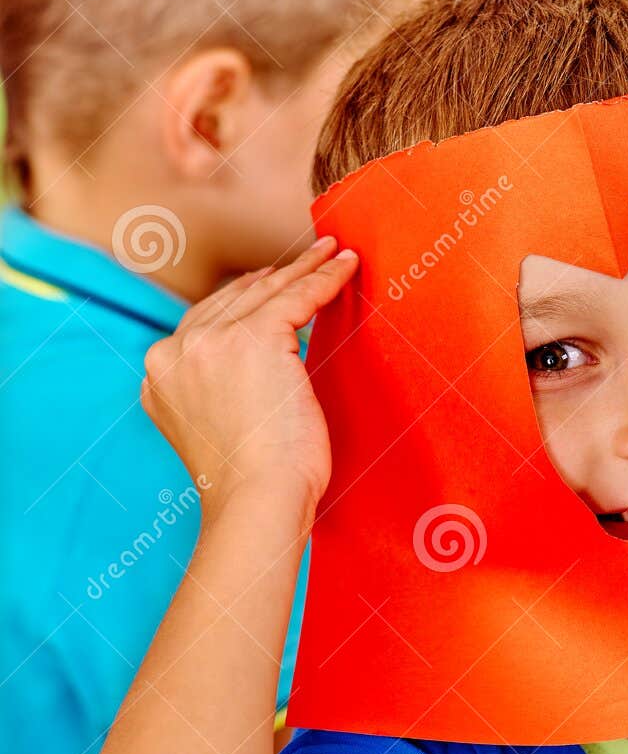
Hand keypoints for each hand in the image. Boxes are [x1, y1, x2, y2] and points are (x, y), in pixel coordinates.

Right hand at [141, 236, 357, 516]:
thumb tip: (246, 369)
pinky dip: (325, 278)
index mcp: (158, 376)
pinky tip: (344, 266)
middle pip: (233, 300)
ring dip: (303, 267)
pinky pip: (297, 296)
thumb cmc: (249, 483)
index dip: (241, 298)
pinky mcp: (254, 339)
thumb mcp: (211, 428)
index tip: (270, 282)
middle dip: (275, 276)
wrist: (257, 501)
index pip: (204, 321)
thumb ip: (212, 390)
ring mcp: (210, 344)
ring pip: (265, 292)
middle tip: (307, 256)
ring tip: (330, 252)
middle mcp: (173, 353)